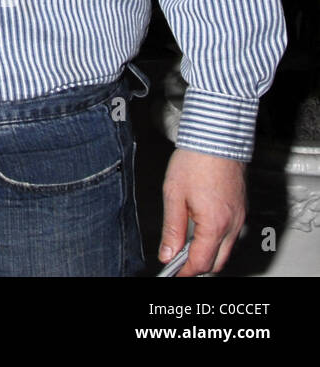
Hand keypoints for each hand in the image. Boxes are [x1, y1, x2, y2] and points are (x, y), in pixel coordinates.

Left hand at [159, 147, 246, 275]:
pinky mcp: (242, 208)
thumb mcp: (174, 195)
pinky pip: (232, 234)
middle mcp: (233, 225)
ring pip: (227, 249)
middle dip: (198, 266)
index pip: (202, 262)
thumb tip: (167, 252)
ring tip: (186, 244)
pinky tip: (201, 228)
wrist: (217, 138)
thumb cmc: (196, 161)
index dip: (185, 271)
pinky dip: (218, 239)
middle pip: (218, 261)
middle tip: (178, 262)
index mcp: (215, 225)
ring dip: (209, 252)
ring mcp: (240, 217)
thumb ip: (172, 228)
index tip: (173, 271)